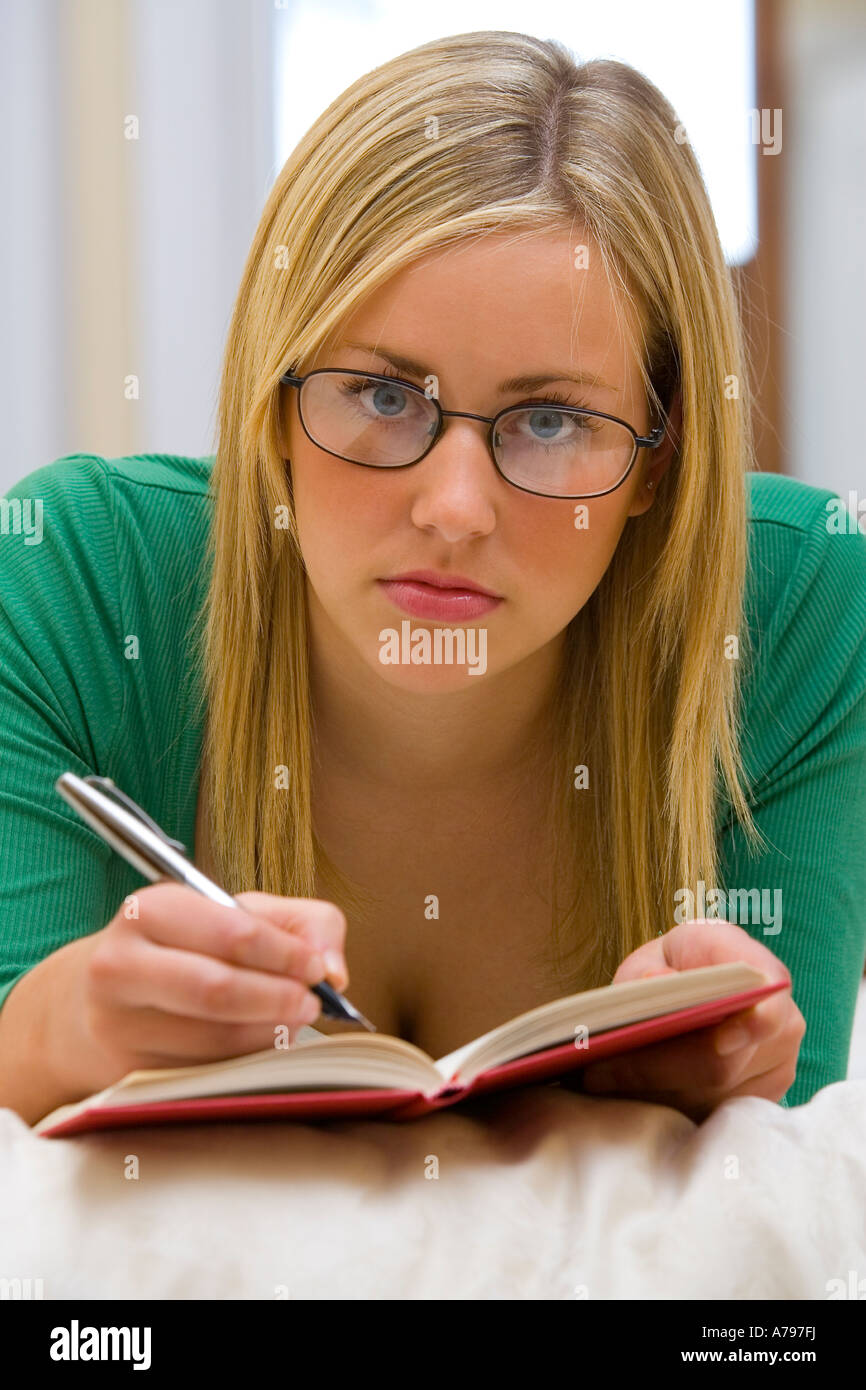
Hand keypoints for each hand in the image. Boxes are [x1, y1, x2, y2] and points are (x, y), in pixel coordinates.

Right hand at [51, 884, 348, 1098]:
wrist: (101, 998)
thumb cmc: (188, 948)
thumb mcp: (241, 914)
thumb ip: (305, 924)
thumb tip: (334, 972)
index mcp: (150, 911)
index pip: (232, 934)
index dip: (287, 955)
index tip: (316, 968)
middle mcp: (120, 966)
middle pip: (217, 991)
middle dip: (279, 999)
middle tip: (310, 1003)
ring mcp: (117, 1025)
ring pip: (214, 1041)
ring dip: (268, 1035)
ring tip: (287, 1021)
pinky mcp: (125, 1073)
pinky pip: (204, 1075)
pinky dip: (244, 1064)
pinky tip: (254, 1044)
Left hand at [577, 918, 804, 1120]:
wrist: (702, 978)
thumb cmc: (681, 964)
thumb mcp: (663, 951)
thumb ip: (659, 968)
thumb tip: (653, 984)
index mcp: (764, 975)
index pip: (770, 1008)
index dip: (749, 1028)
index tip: (719, 1041)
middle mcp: (784, 1026)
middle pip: (721, 1066)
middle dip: (654, 1070)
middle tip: (598, 1070)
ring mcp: (776, 1070)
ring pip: (708, 1098)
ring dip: (651, 1093)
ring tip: (601, 1080)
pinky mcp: (759, 1102)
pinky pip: (708, 1115)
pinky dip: (665, 1106)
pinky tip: (629, 1093)